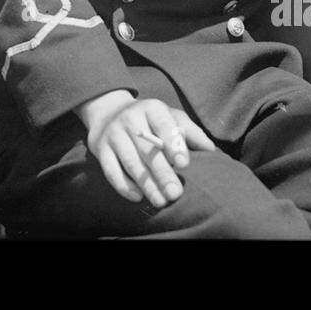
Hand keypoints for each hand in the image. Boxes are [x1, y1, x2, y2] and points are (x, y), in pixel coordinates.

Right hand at [76, 90, 214, 207]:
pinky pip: (111, 170)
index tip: (184, 165)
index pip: (163, 125)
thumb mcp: (170, 117)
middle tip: (175, 194)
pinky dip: (124, 185)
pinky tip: (138, 197)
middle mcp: (130, 118)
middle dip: (162, 173)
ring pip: (131, 162)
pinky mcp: (100, 149)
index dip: (174, 145)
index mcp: (152, 108)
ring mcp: (113, 133)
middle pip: (147, 149)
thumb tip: (210, 149)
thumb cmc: (149, 119)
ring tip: (160, 201)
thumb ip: (189, 131)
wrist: (109, 111)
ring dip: (146, 184)